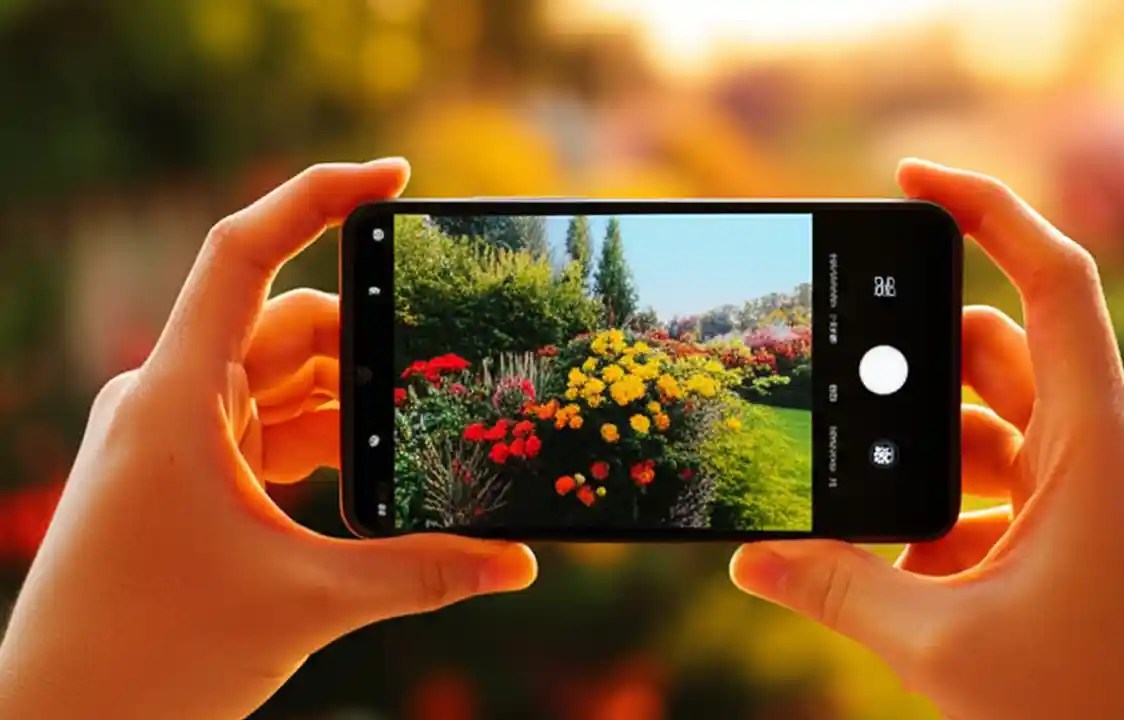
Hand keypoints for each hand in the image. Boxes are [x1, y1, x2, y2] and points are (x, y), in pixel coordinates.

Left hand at [0, 160, 536, 719]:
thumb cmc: (154, 659)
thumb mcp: (306, 603)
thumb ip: (422, 571)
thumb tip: (519, 563)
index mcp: (177, 397)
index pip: (245, 253)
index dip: (318, 196)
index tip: (395, 179)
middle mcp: (169, 399)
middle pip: (288, 326)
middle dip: (370, 343)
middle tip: (450, 359)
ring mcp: (174, 436)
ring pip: (283, 382)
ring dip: (351, 400)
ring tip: (422, 426)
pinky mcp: (185, 473)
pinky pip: (269, 428)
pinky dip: (324, 438)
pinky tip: (375, 465)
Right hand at [730, 160, 1123, 718]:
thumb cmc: (1086, 715)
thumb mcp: (941, 647)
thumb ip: (834, 591)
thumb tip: (745, 558)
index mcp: (1095, 447)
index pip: (1053, 281)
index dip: (987, 210)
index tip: (908, 181)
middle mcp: (1099, 452)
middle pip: (992, 356)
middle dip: (907, 372)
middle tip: (829, 385)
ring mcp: (1089, 495)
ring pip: (984, 430)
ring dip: (915, 459)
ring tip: (849, 499)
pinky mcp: (1073, 535)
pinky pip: (992, 491)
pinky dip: (938, 513)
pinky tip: (893, 571)